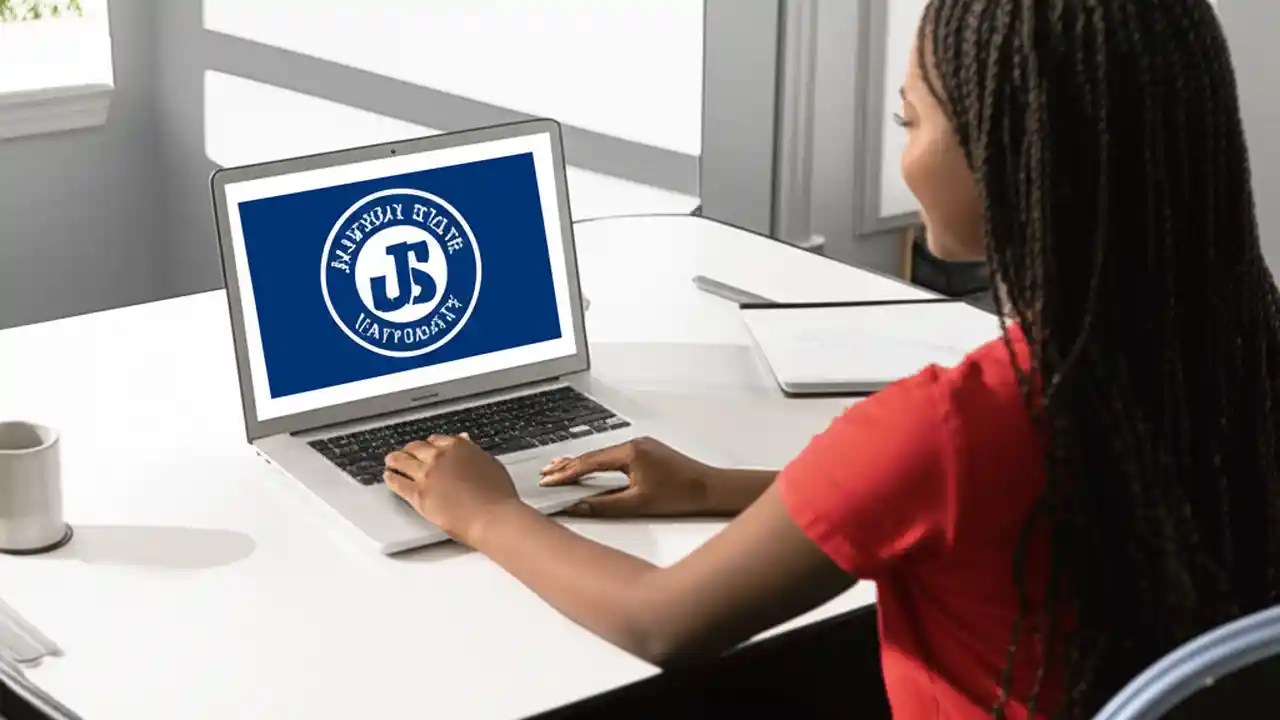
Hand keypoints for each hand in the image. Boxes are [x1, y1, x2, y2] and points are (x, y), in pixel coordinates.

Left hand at [384, 434, 521, 544]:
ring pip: (403, 462)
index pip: (436, 440)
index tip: (427, 447)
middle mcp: (439, 457)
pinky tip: (389, 477)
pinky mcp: (418, 495)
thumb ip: (473, 453)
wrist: (492, 516)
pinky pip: (399, 483)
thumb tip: (466, 445)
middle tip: (406, 452)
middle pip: (417, 448)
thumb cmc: (498, 496)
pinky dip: (391, 478)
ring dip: (396, 460)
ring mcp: (427, 475)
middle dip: (410, 449)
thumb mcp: (490, 464)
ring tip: (391, 461)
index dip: (429, 444)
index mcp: (459, 447)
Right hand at [539, 437, 720, 516]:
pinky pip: (615, 456)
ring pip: (603, 455)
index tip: (548, 481)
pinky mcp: (647, 452)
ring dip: (582, 464)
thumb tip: (577, 506)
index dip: (566, 474)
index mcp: (630, 452)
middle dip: (568, 466)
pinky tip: (590, 468)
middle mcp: (634, 444)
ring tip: (560, 469)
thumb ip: (604, 505)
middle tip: (545, 474)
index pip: (588, 463)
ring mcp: (641, 446)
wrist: (710, 489)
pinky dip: (598, 463)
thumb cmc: (681, 495)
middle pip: (593, 456)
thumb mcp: (638, 504)